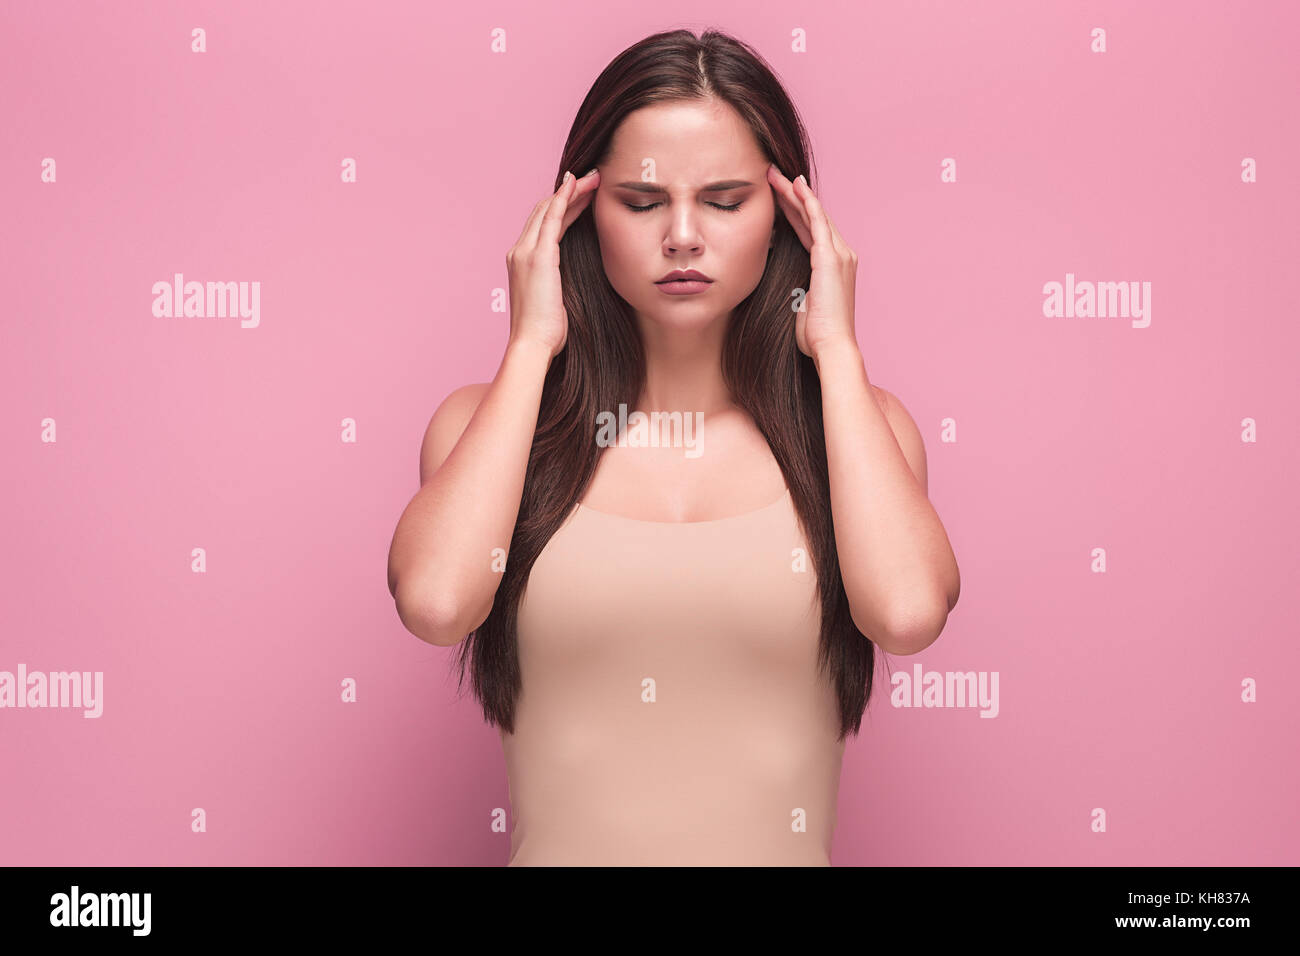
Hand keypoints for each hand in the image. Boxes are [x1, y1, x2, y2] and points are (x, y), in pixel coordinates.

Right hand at [506, 167, 600, 360]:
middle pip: (544, 212)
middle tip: (593, 179)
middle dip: (569, 193)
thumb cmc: (546, 333)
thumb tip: (573, 283)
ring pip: (548, 210)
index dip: (563, 207)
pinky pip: (551, 218)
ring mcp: (525, 252)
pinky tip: (578, 185)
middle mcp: (519, 252)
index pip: (542, 226)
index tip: (583, 196)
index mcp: (522, 263)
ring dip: (572, 191)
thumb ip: (559, 284)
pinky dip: (564, 198)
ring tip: (594, 178)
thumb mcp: (554, 302)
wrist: (531, 345)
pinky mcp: (538, 256)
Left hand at [766, 164, 858, 360]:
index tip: (777, 196)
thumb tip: (780, 282)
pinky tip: (795, 187)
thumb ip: (794, 286)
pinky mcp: (831, 258)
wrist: (832, 346)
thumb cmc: (815, 335)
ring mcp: (839, 255)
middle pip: (812, 216)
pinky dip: (807, 202)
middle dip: (792, 194)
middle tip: (773, 174)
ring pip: (814, 214)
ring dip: (794, 192)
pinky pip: (818, 222)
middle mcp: (841, 255)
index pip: (810, 230)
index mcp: (833, 266)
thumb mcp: (800, 304)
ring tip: (775, 174)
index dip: (793, 211)